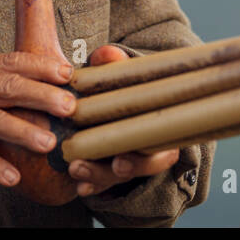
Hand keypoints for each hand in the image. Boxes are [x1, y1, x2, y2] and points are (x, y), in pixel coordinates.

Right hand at [0, 52, 76, 187]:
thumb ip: (0, 77)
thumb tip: (46, 82)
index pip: (13, 62)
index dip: (40, 66)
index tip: (67, 72)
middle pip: (8, 88)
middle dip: (41, 96)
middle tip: (69, 106)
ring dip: (22, 132)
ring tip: (48, 143)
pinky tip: (13, 177)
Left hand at [68, 45, 179, 196]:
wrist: (112, 96)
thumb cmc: (120, 84)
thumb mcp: (119, 73)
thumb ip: (113, 64)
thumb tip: (106, 54)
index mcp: (158, 126)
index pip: (162, 151)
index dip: (145, 159)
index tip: (122, 159)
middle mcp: (147, 148)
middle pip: (142, 167)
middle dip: (124, 169)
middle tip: (107, 166)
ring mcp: (128, 160)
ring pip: (118, 176)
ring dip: (99, 176)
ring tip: (77, 169)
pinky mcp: (110, 169)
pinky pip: (103, 182)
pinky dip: (92, 184)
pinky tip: (80, 186)